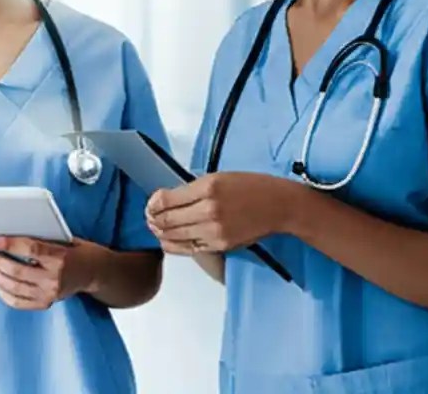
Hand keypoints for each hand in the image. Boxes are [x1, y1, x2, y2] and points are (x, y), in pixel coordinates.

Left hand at [0, 236, 98, 309]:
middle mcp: (54, 278)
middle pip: (18, 271)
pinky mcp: (45, 303)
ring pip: (14, 288)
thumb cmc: (82, 252)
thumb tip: (14, 233)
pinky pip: (18, 302)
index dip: (9, 244)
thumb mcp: (67, 238)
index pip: (30, 250)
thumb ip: (44, 237)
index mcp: (60, 258)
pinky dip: (4, 293)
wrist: (97, 274)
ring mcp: (49, 294)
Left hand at [145, 172, 298, 254]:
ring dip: (160, 233)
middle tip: (148, 217)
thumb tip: (168, 198)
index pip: (167, 199)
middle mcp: (209, 210)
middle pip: (167, 220)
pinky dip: (174, 245)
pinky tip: (169, 241)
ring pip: (175, 237)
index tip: (151, 202)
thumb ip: (193, 188)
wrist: (278, 206)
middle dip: (153, 219)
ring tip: (156, 228)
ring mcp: (214, 231)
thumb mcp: (219, 177)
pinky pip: (189, 249)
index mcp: (208, 187)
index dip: (153, 203)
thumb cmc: (252, 187)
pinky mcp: (220, 246)